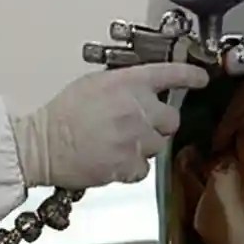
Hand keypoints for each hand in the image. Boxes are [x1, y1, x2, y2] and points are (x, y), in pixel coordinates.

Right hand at [11, 63, 209, 188]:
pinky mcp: (128, 164)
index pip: (171, 74)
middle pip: (171, 118)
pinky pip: (144, 168)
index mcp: (128, 83)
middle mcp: (137, 108)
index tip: (202, 79)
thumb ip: (124, 84)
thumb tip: (141, 89)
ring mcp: (135, 138)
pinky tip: (114, 160)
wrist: (42, 144)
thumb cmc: (63, 113)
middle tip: (139, 126)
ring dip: (144, 146)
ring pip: (158, 145)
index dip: (191, 76)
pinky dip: (132, 167)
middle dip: (159, 123)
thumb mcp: (94, 83)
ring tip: (119, 144)